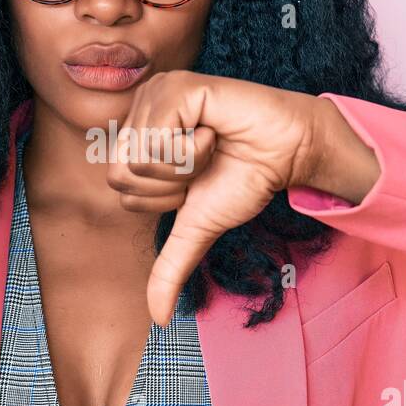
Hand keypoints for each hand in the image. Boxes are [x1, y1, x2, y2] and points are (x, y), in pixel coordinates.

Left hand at [107, 71, 378, 324]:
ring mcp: (156, 94)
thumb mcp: (198, 227)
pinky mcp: (176, 87)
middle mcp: (139, 109)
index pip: (118, 185)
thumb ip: (171, 265)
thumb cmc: (244, 178)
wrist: (287, 154)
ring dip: (185, 165)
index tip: (196, 178)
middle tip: (203, 161)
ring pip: (138, 159)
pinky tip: (214, 130)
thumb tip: (156, 317)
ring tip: (211, 142)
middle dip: (170, 184)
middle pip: (119, 173)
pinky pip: (160, 139)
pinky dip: (194, 148)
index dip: (161, 196)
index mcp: (136, 135)